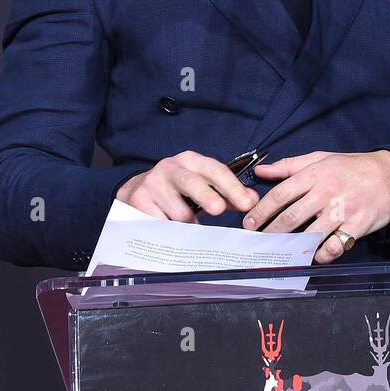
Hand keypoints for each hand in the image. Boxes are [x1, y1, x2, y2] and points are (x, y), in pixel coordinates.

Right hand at [114, 150, 259, 221]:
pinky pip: (162, 223)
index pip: (215, 170)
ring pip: (178, 210)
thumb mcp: (202, 185)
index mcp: (192, 161)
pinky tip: (170, 224)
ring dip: (189, 223)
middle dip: (207, 196)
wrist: (137, 189)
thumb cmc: (178, 189)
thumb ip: (227, 193)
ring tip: (188, 222)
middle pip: (191, 182)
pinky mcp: (139, 200)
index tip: (246, 203)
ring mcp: (153, 183)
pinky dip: (171, 229)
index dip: (232, 187)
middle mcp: (171, 167)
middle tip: (219, 209)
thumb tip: (252, 200)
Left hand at [242, 150, 389, 263]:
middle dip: (271, 233)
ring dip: (292, 247)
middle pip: (290, 218)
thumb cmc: (353, 167)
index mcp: (315, 174)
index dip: (261, 211)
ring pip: (310, 235)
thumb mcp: (321, 159)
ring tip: (281, 253)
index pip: (280, 194)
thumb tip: (262, 171)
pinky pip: (334, 247)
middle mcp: (327, 192)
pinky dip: (322, 255)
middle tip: (260, 242)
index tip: (249, 223)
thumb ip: (290, 166)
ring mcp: (342, 210)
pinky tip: (314, 255)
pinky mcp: (357, 225)